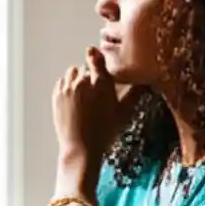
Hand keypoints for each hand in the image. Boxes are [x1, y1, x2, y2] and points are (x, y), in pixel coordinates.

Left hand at [53, 47, 140, 163]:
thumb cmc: (105, 132)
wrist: (81, 148)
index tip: (96, 57)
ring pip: (72, 73)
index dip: (96, 56)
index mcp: (101, 83)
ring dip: (77, 79)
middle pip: (85, 68)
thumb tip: (147, 81)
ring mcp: (68, 88)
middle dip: (90, 76)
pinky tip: (74, 98)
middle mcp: (83, 82)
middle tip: (95, 92)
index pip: (96, 57)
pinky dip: (67, 86)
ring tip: (84, 94)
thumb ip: (135, 93)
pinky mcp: (57, 95)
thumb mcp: (124, 112)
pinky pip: (62, 81)